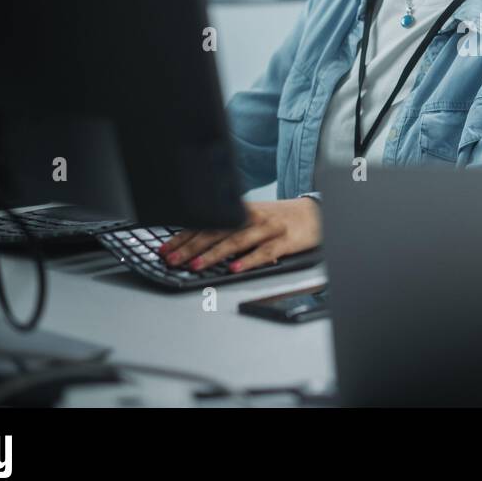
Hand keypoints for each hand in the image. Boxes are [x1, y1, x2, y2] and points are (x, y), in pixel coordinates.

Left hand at [158, 198, 320, 273]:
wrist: (316, 213)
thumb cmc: (281, 219)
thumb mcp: (253, 218)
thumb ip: (230, 230)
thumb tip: (199, 245)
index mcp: (240, 212)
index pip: (207, 224)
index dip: (184, 237)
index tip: (165, 249)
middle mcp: (252, 217)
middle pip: (216, 231)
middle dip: (190, 247)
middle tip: (172, 259)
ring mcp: (268, 228)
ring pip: (236, 242)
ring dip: (213, 254)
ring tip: (195, 265)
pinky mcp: (285, 241)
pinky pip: (264, 252)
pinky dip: (248, 261)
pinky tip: (234, 269)